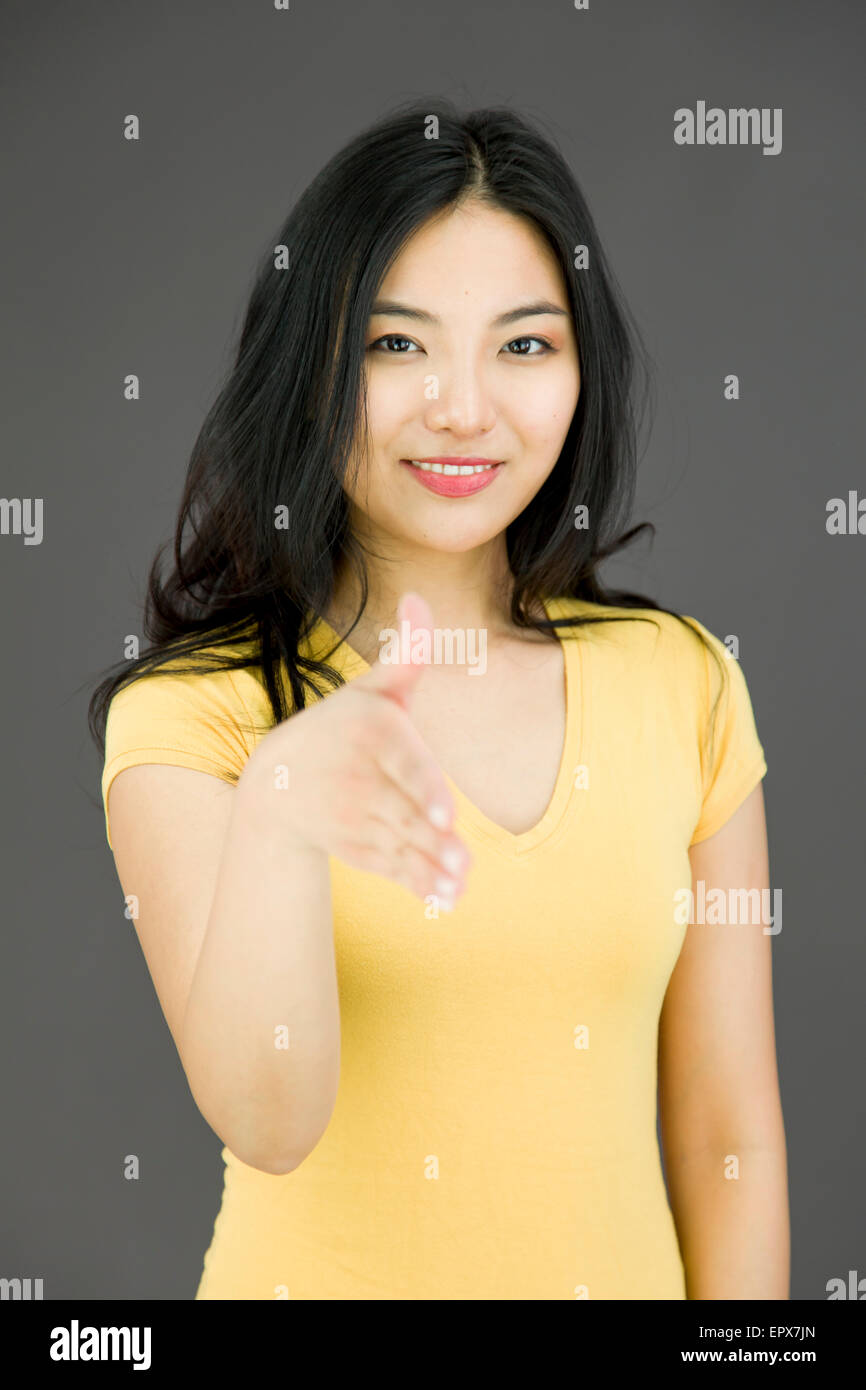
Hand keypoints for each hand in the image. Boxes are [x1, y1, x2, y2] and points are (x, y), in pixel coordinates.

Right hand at [250, 592, 471, 907]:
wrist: (277, 782)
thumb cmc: (341, 726)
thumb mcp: (371, 689)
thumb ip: (405, 653)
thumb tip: (420, 597)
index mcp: (366, 734)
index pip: (401, 763)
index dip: (422, 790)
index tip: (446, 816)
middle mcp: (354, 778)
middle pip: (401, 811)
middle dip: (432, 840)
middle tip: (463, 860)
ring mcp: (350, 816)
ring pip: (398, 844)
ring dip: (430, 868)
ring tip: (460, 883)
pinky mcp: (352, 847)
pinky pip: (388, 867)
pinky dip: (417, 885)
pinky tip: (444, 899)